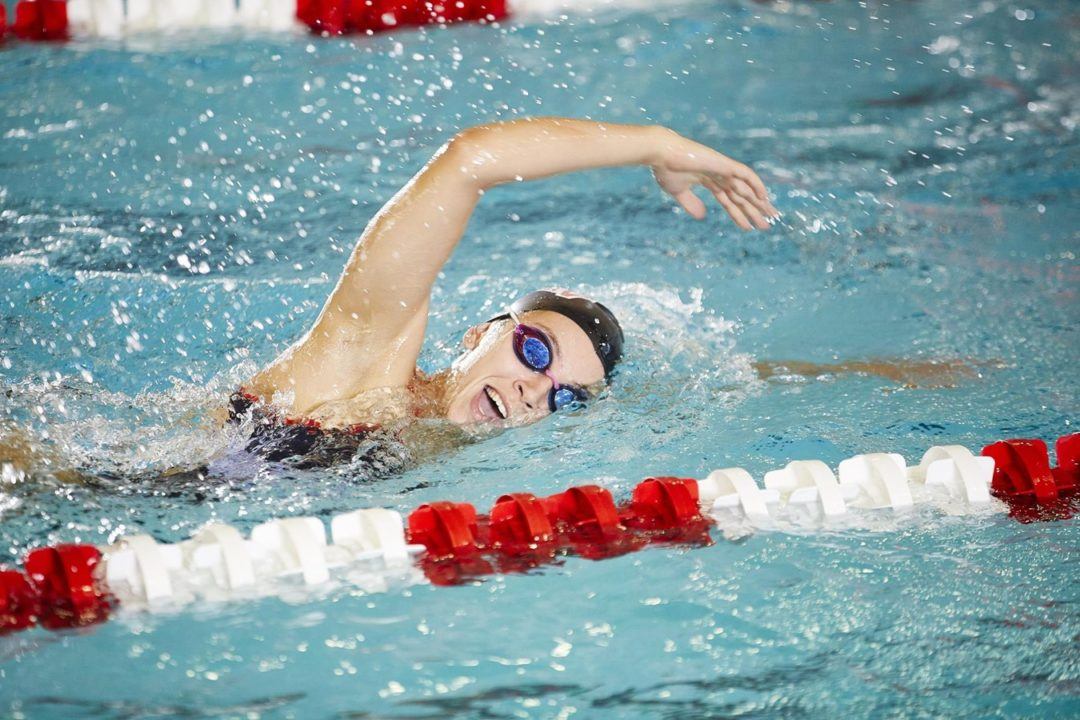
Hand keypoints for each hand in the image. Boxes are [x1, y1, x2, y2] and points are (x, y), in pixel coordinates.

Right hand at [651, 129, 777, 228]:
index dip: (737, 215)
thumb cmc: (665, 169)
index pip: (728, 200)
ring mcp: (722, 169)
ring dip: (758, 203)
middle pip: (740, 196)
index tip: (748, 228)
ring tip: (771, 216)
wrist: (661, 153)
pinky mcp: (724, 164)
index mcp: (707, 180)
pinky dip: (757, 184)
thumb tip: (702, 216)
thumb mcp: (679, 192)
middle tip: (766, 226)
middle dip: (752, 211)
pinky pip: (746, 174)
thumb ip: (690, 203)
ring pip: (746, 188)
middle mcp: (718, 174)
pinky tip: (765, 198)